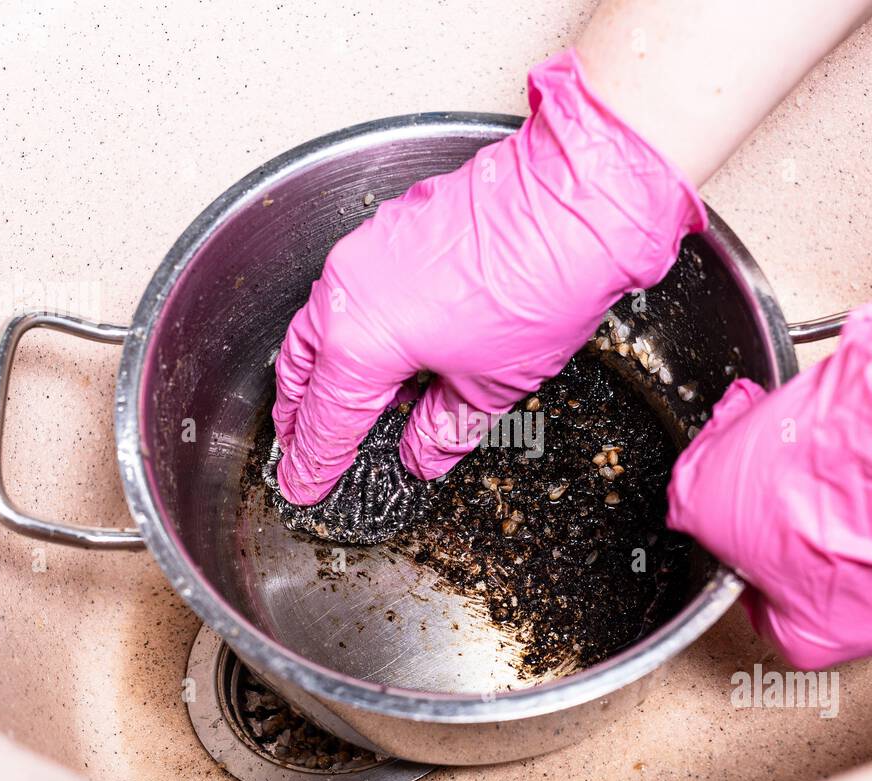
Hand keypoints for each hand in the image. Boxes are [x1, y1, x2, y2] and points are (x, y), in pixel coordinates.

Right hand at [271, 48, 705, 504]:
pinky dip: (349, 324)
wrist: (574, 202)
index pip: (326, 419)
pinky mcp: (389, 225)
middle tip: (299, 446)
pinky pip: (348, 286)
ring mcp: (364, 250)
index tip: (303, 486)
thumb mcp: (492, 386)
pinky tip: (381, 345)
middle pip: (302, 367)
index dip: (314, 463)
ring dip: (320, 366)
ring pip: (319, 320)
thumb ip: (443, 429)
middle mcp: (348, 291)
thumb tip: (423, 453)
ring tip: (336, 401)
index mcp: (362, 343)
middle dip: (297, 413)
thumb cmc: (540, 285)